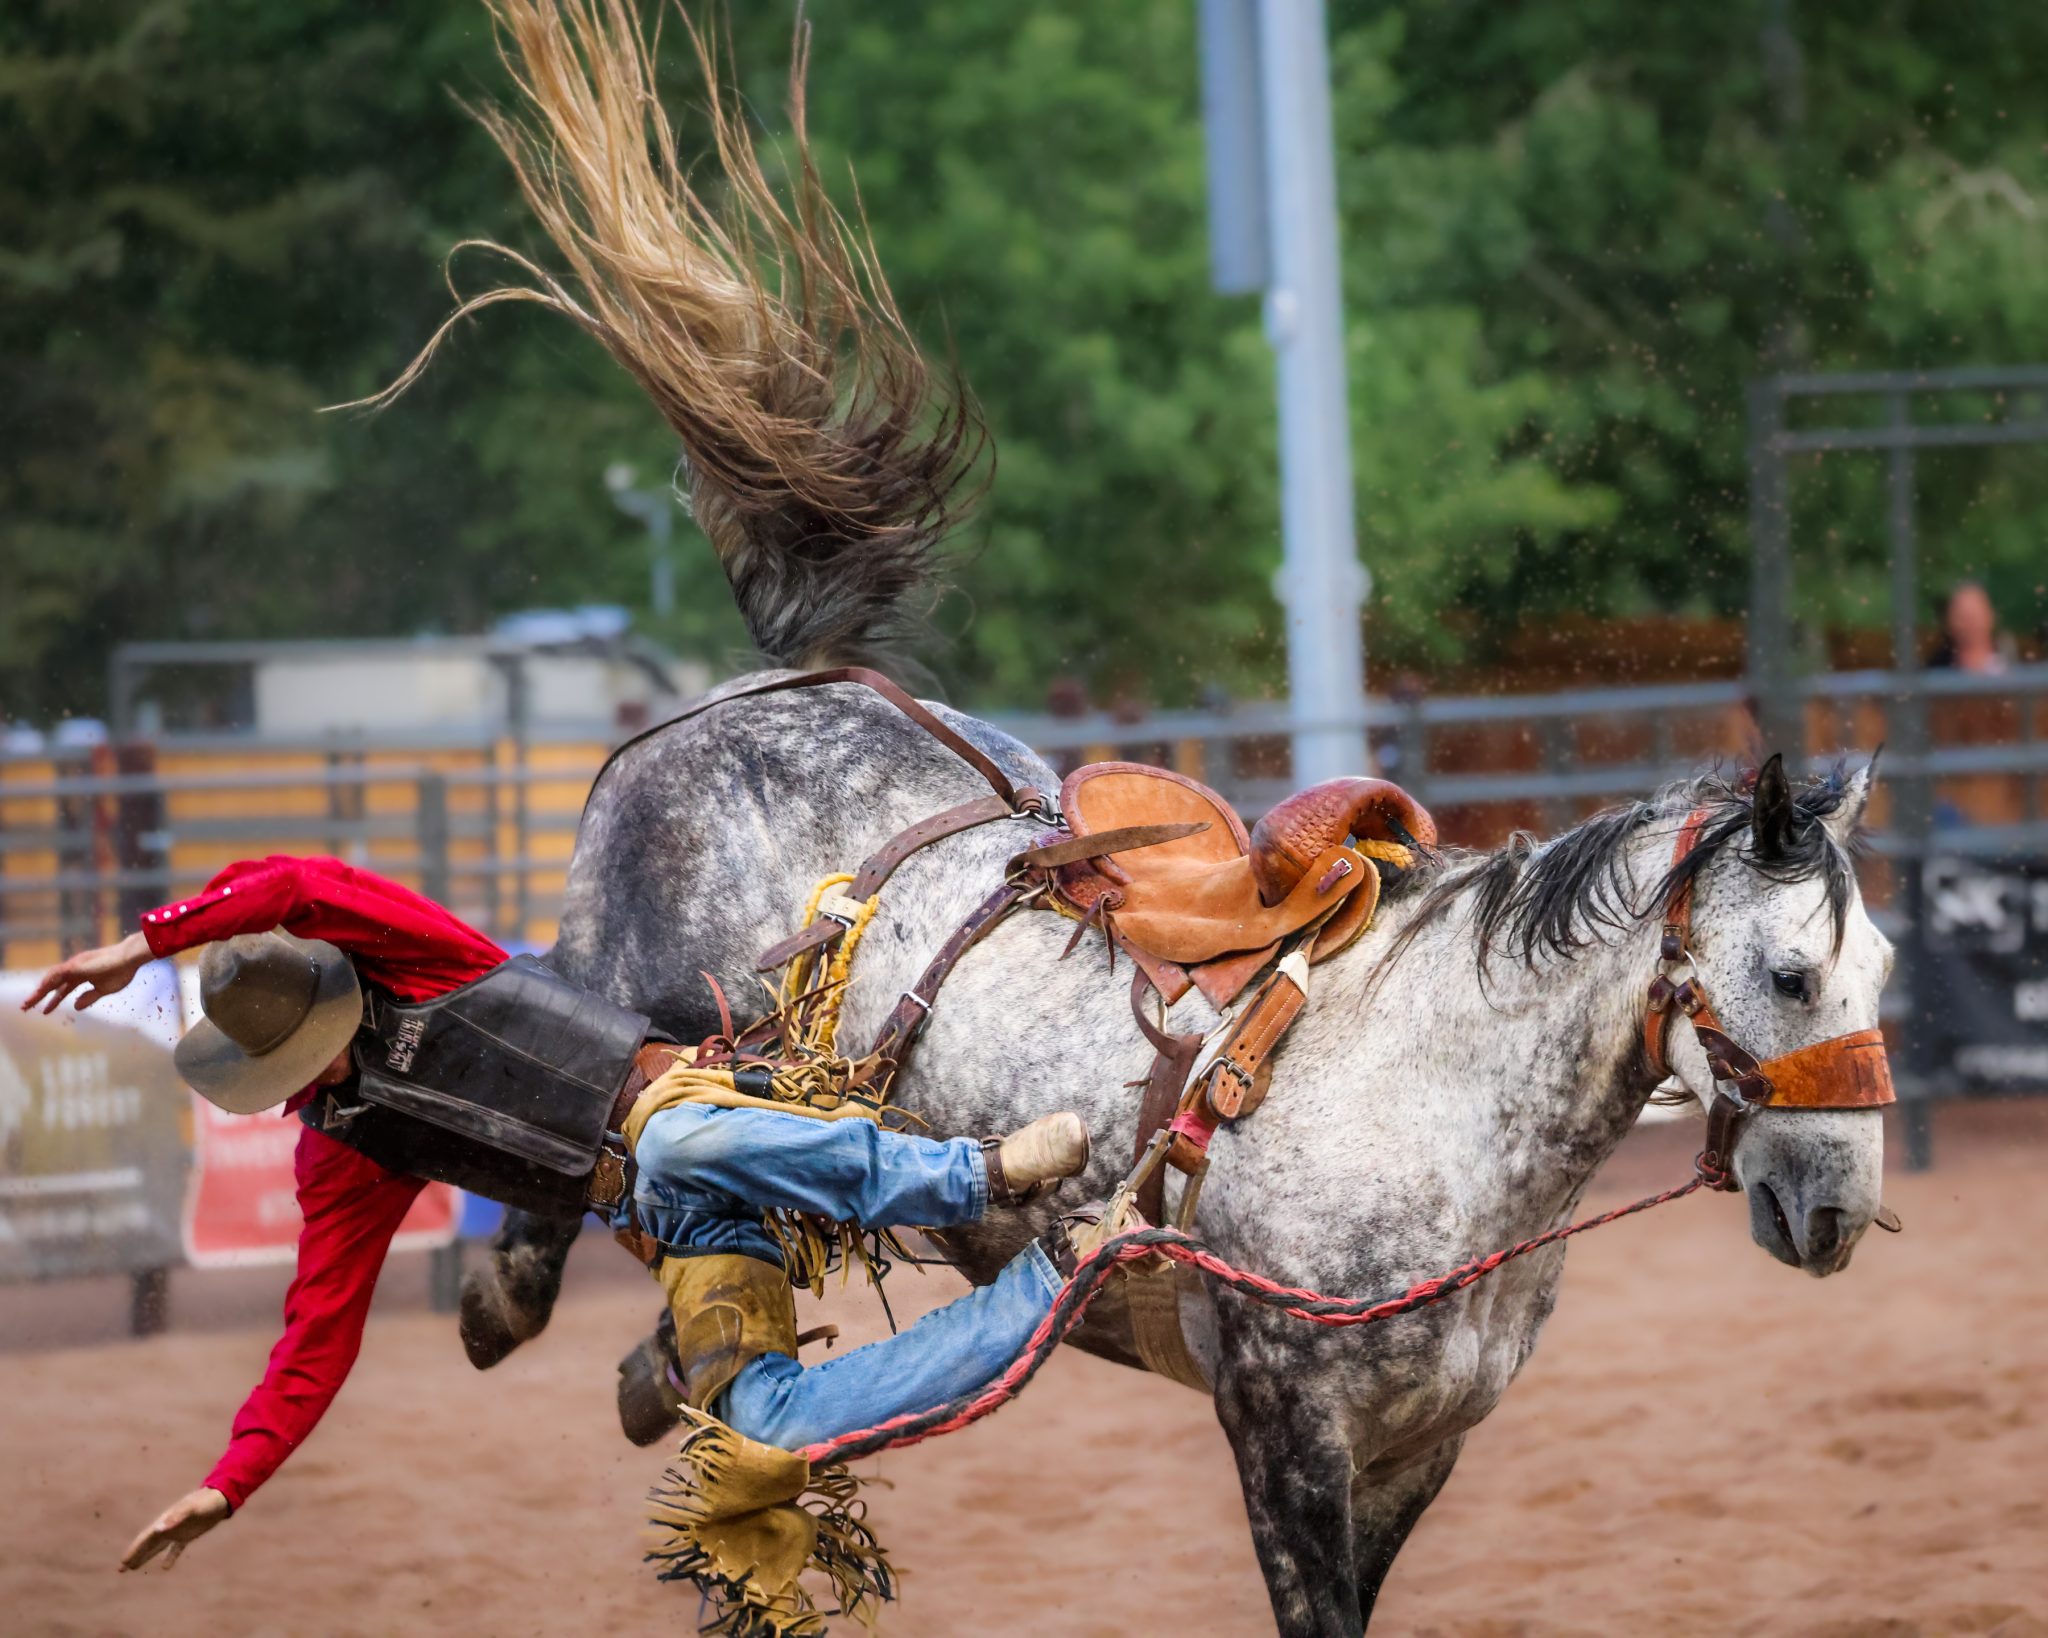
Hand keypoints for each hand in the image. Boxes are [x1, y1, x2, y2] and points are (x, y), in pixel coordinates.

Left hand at [21, 931, 152, 1014]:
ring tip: (28, 1004)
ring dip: (38, 991)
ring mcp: (74, 965)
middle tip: (26, 1007)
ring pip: (51, 979)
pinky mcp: (75, 965)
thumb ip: (89, 997)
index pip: (63, 990)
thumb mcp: (104, 989)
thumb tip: (75, 1007)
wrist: (130, 958)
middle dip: (40, 996)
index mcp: (83, 975)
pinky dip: (46, 984)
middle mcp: (75, 969)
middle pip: (53, 984)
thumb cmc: (122, 971)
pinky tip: (39, 992)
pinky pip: (56, 975)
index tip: (45, 1012)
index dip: (54, 1001)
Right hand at [120, 1486, 229, 1570]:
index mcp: (165, 1520)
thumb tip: (158, 1529)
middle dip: (134, 1556)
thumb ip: (176, 1517)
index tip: (123, 1562)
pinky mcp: (188, 1535)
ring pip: (157, 1547)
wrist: (221, 1498)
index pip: (145, 1538)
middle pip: (147, 1544)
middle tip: (121, 1569)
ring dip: (146, 1557)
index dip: (134, 1550)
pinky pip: (175, 1549)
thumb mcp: (192, 1508)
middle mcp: (168, 1527)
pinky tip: (165, 1567)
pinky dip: (169, 1557)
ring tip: (133, 1568)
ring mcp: (177, 1531)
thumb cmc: (206, 1502)